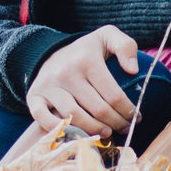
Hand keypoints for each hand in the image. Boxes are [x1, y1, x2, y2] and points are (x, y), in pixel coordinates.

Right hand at [25, 26, 140, 137]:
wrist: (50, 51)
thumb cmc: (86, 50)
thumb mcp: (108, 37)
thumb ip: (126, 47)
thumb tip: (133, 70)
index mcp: (87, 59)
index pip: (113, 94)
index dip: (128, 110)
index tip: (136, 117)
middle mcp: (66, 73)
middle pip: (97, 109)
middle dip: (116, 123)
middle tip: (124, 127)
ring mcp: (48, 86)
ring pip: (74, 117)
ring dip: (94, 130)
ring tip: (107, 132)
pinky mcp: (34, 97)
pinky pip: (44, 119)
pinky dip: (59, 130)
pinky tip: (77, 133)